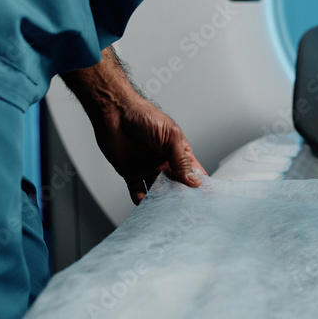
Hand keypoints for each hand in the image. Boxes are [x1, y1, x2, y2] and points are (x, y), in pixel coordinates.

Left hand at [91, 96, 206, 203]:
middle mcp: (165, 162)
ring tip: (162, 204)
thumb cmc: (144, 116)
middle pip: (176, 186)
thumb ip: (181, 159)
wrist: (114, 113)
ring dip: (160, 199)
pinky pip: (137, 191)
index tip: (202, 197)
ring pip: (158, 191)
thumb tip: (193, 180)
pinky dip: (141, 199)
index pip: (193, 172)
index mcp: (178, 152)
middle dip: (179, 196)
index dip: (199, 184)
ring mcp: (148, 169)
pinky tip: (144, 200)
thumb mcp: (170, 136)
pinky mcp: (131, 174)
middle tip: (182, 205)